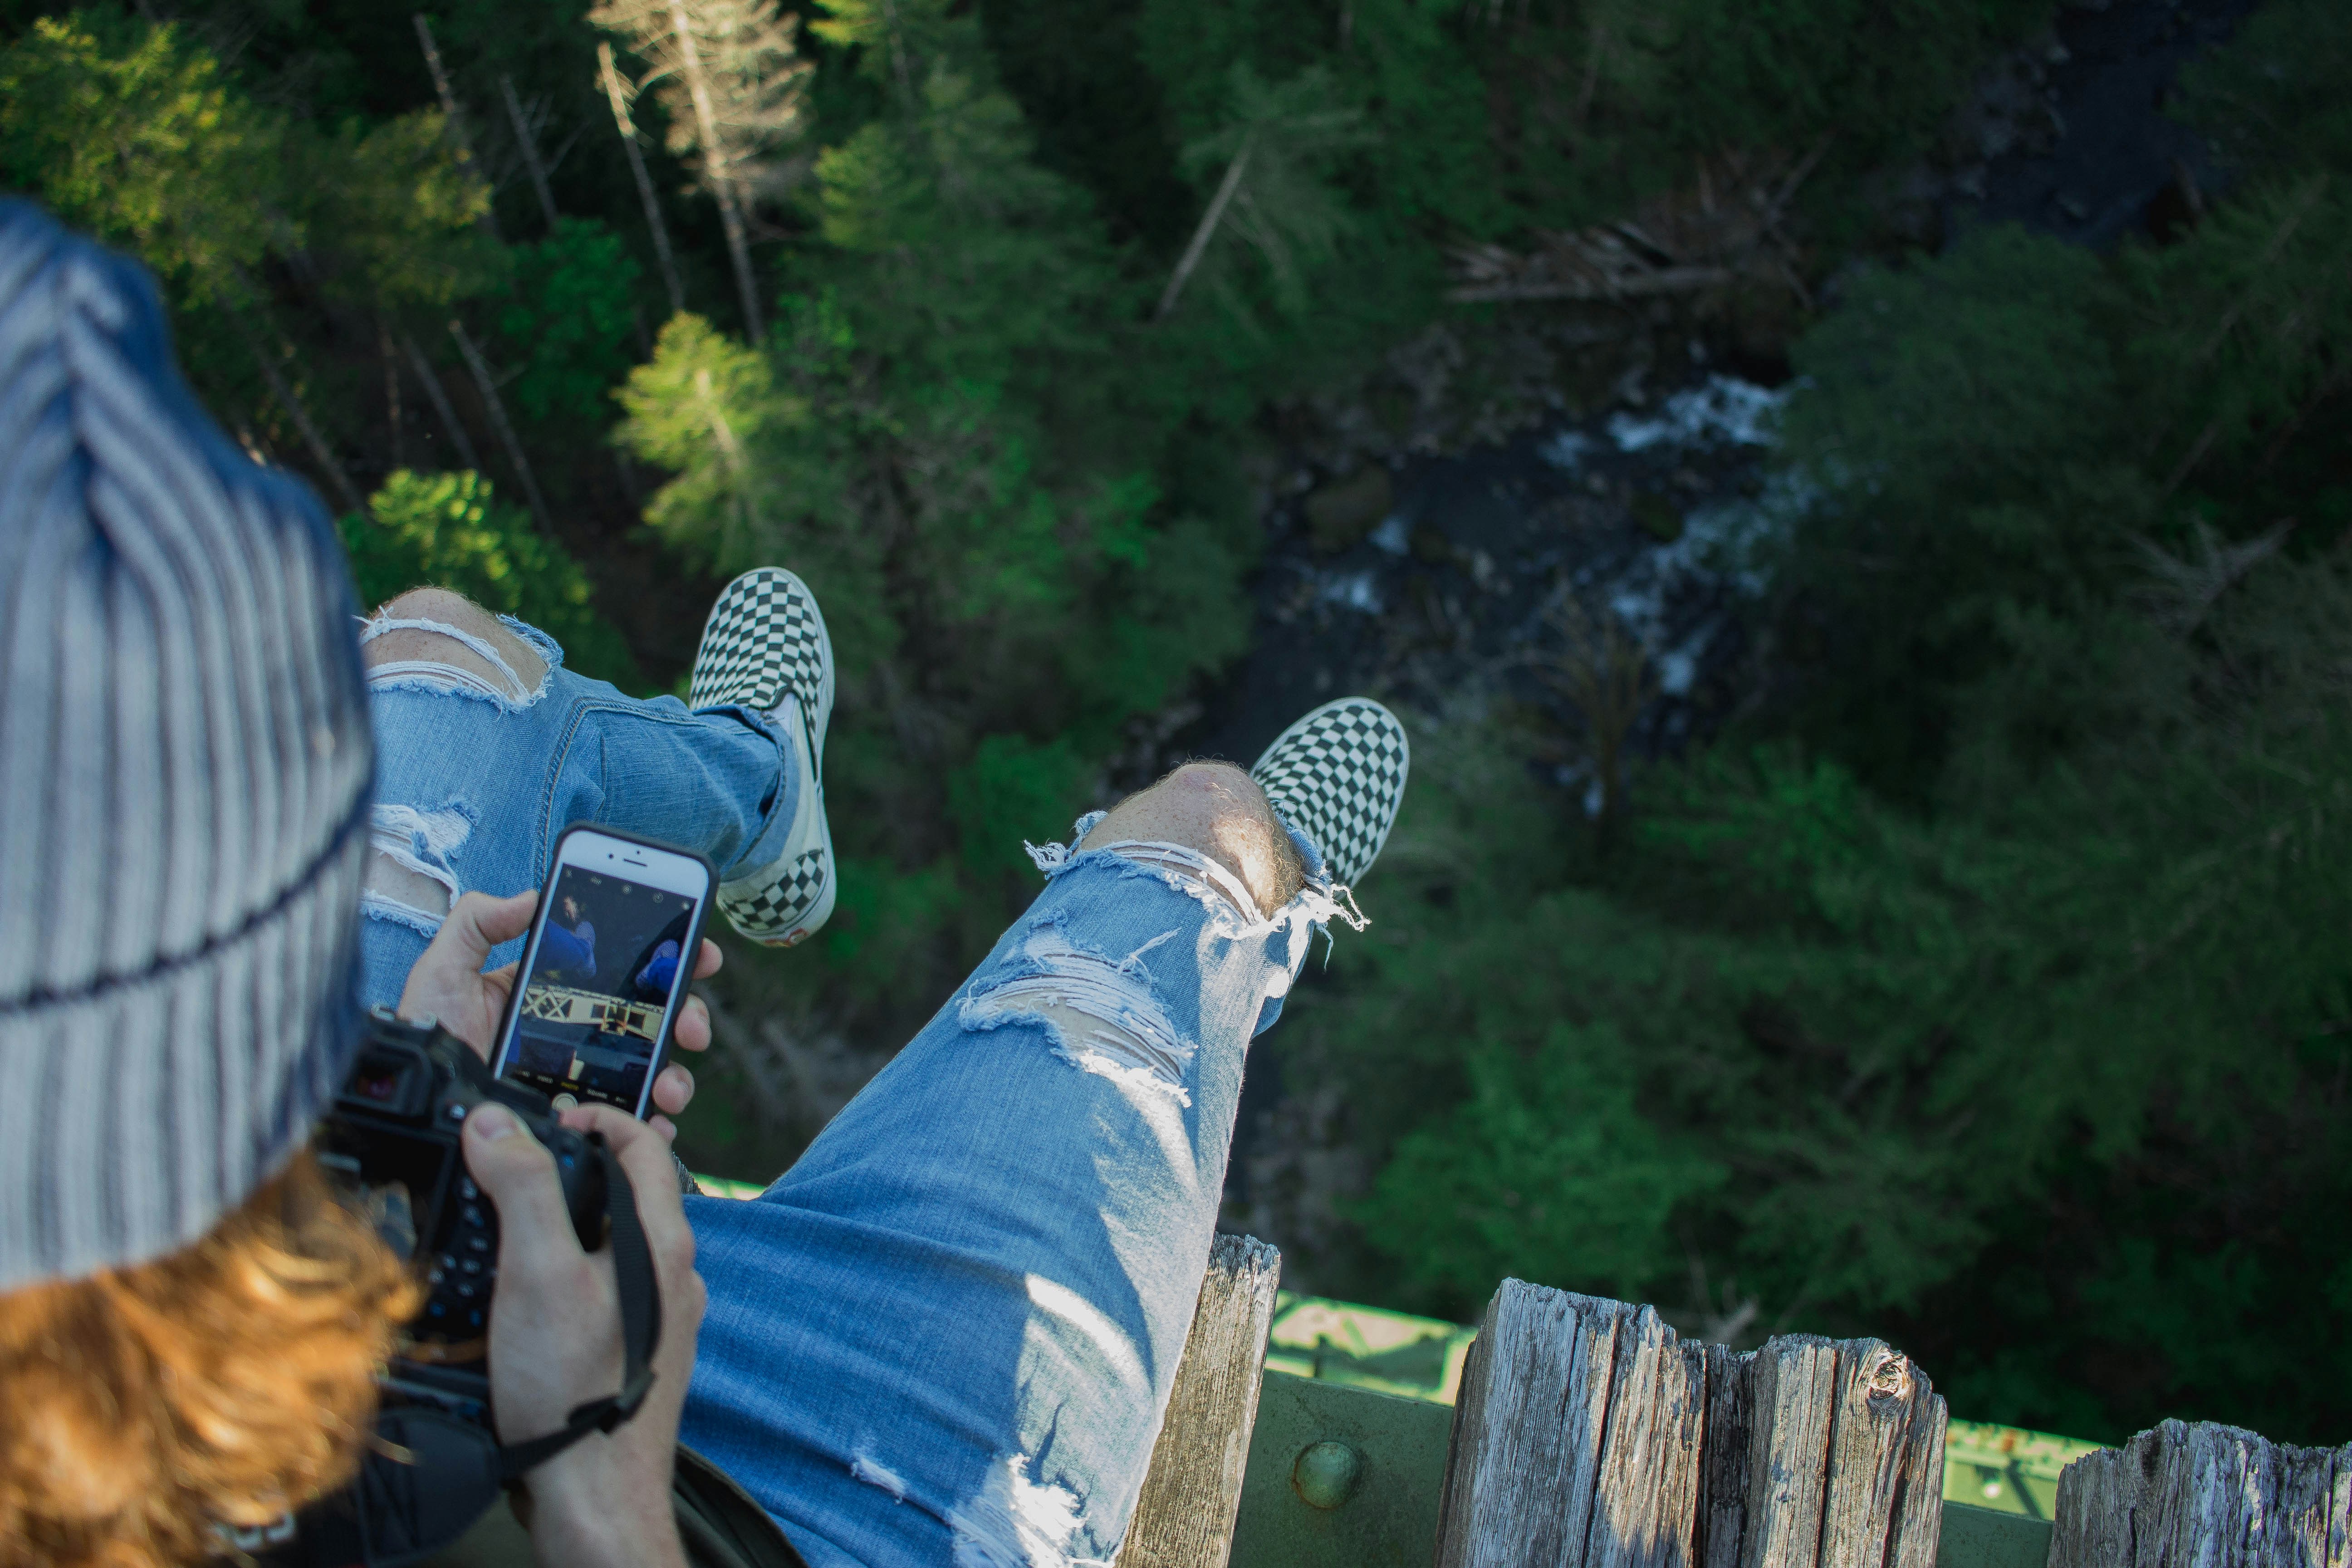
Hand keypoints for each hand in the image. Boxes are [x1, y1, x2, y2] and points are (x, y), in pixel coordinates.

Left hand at [396, 890, 724, 1138]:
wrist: (415, 1103)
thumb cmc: (425, 1034)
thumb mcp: (443, 969)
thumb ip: (477, 922)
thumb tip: (532, 895)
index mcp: (558, 993)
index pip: (625, 969)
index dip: (670, 957)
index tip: (697, 951)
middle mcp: (579, 1033)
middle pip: (653, 1018)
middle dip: (688, 1014)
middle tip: (690, 1023)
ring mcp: (584, 1077)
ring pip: (651, 1070)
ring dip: (677, 1073)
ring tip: (669, 1083)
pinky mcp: (578, 1118)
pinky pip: (627, 1121)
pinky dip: (652, 1122)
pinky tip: (654, 1121)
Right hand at [463, 1100, 706, 1567]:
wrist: (592, 1494)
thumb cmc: (571, 1387)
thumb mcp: (537, 1271)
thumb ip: (523, 1189)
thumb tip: (496, 1124)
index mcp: (665, 1241)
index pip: (643, 1144)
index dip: (595, 1117)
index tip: (546, 1119)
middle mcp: (676, 1273)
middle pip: (628, 1192)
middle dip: (570, 1172)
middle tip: (512, 1172)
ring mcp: (663, 1315)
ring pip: (615, 1244)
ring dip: (565, 1226)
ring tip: (506, 1234)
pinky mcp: (639, 1352)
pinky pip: (606, 1291)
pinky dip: (567, 1276)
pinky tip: (525, 1299)